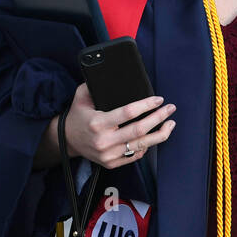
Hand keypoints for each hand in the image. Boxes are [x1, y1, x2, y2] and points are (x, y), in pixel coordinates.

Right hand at [61, 83, 176, 169]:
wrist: (66, 141)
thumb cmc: (78, 116)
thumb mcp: (81, 97)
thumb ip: (94, 85)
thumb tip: (112, 73)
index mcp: (97, 123)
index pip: (128, 113)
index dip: (146, 105)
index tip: (158, 99)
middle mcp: (104, 141)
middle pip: (140, 130)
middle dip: (159, 118)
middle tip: (170, 108)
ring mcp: (109, 154)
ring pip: (142, 145)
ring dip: (161, 133)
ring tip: (171, 123)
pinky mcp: (112, 163)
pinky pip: (136, 155)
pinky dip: (148, 145)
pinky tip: (155, 136)